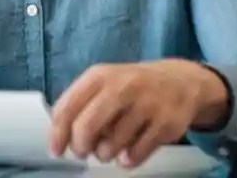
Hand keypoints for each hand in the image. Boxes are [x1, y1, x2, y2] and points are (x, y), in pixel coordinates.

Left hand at [48, 61, 227, 168]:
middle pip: (86, 127)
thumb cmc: (132, 87)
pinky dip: (128, 159)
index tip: (56, 150)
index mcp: (100, 76)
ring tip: (111, 147)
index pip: (67, 107)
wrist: (180, 81)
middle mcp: (123, 86)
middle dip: (80, 147)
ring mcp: (146, 104)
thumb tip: (59, 135)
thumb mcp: (104, 83)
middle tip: (84, 152)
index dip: (58, 134)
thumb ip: (81, 104)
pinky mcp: (166, 124)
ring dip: (106, 154)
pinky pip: (135, 155)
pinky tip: (129, 151)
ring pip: (111, 145)